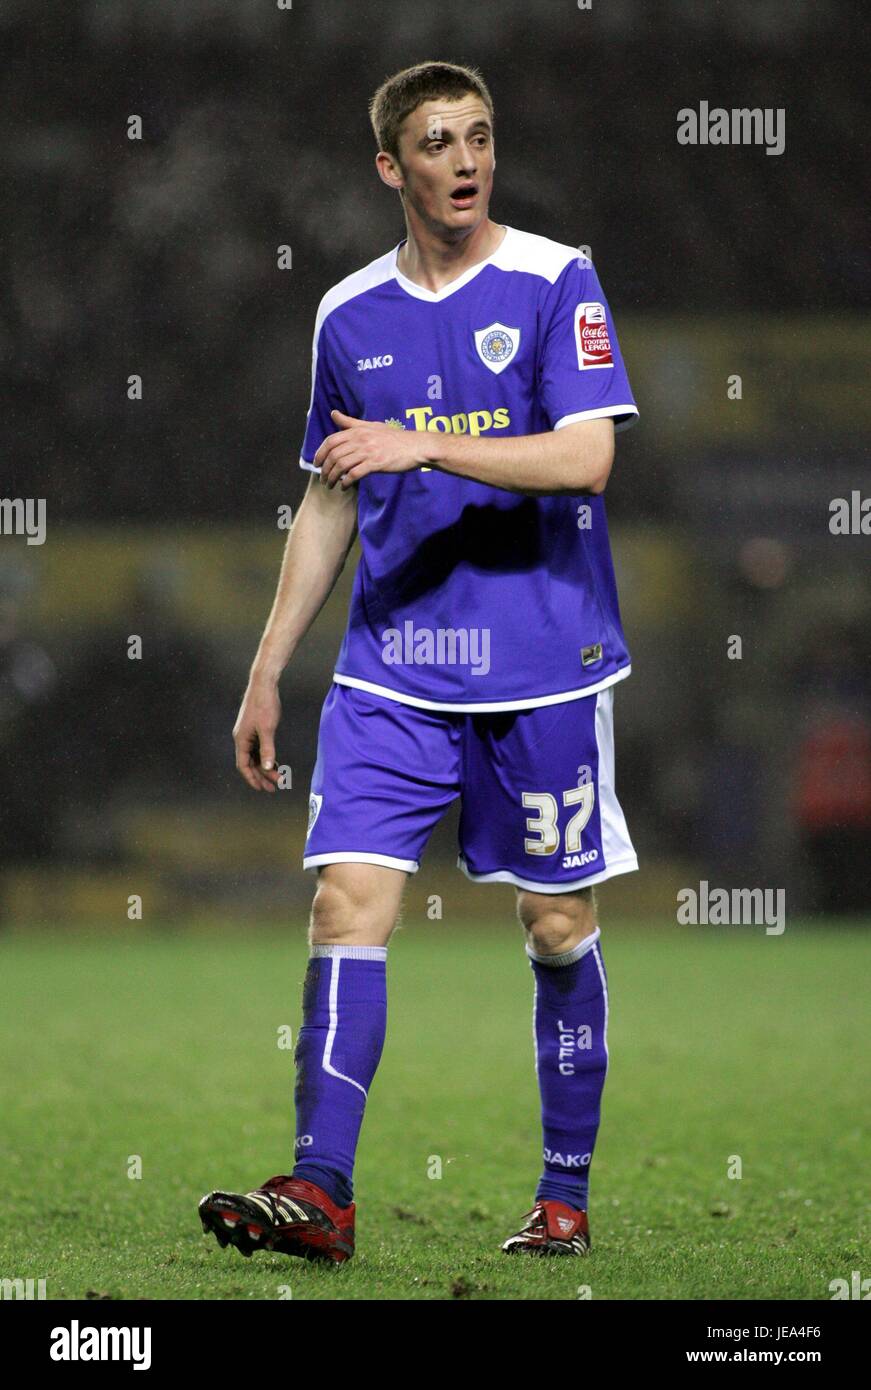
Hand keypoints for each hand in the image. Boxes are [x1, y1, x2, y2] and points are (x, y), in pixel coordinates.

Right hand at [233, 678, 281, 791]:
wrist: (264, 684)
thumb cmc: (264, 704)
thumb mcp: (267, 729)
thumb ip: (267, 749)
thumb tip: (266, 767)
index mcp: (241, 739)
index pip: (243, 765)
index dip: (252, 778)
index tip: (262, 788)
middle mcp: (242, 738)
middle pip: (250, 763)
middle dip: (261, 776)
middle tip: (273, 788)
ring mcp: (248, 733)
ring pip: (255, 756)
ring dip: (265, 767)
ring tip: (277, 778)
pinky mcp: (255, 728)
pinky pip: (259, 748)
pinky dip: (266, 756)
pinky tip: (274, 762)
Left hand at [316, 410, 431, 488]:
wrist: (415, 446)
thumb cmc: (394, 438)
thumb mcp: (370, 426)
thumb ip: (350, 422)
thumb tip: (333, 413)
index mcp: (358, 431)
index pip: (331, 441)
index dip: (320, 453)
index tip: (316, 464)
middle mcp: (361, 440)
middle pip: (334, 455)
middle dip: (324, 469)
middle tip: (322, 479)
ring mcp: (368, 452)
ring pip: (342, 466)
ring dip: (332, 477)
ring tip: (330, 485)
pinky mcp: (376, 463)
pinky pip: (355, 474)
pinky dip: (346, 482)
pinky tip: (344, 487)